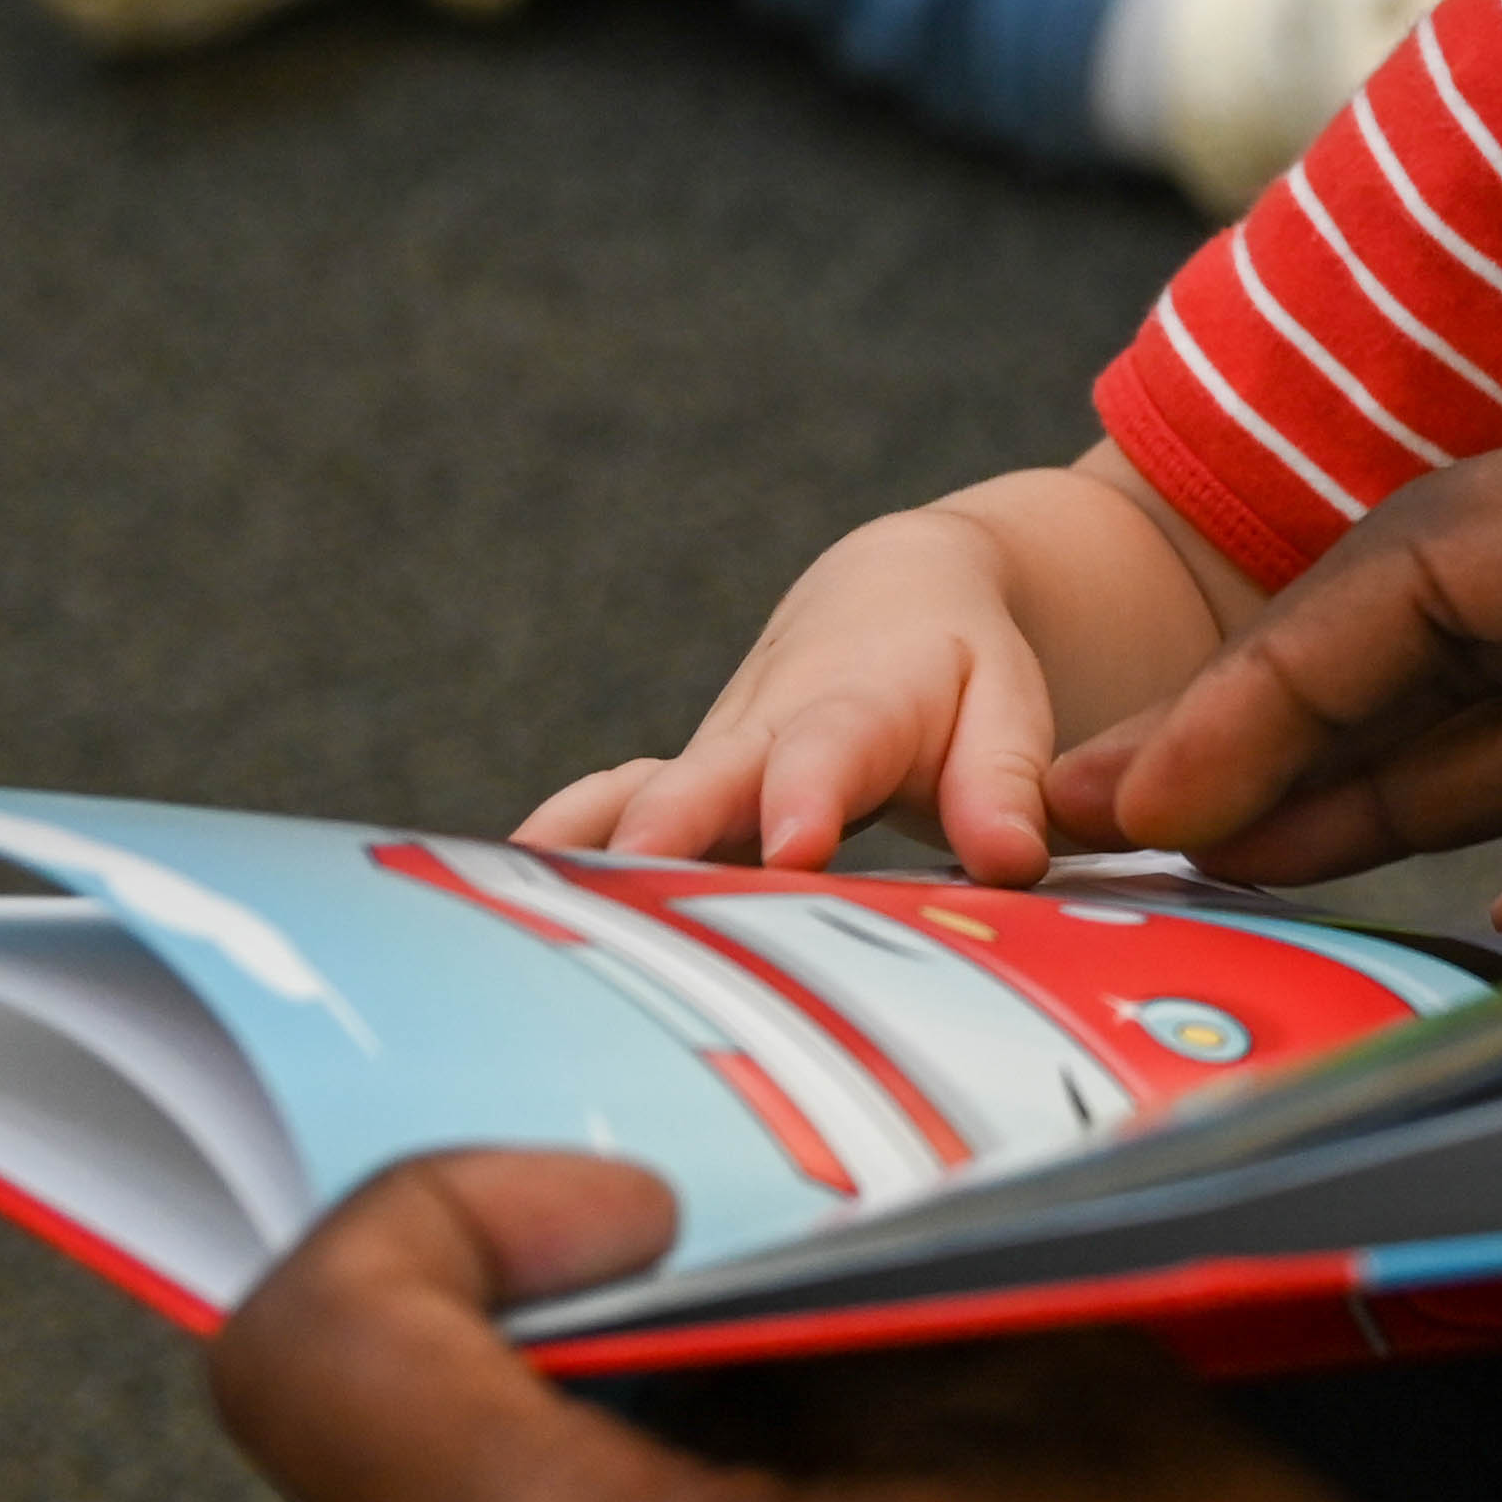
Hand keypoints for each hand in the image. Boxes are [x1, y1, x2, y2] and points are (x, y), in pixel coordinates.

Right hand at [533, 506, 1073, 880]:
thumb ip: (1003, 783)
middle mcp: (762, 732)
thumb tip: (1008, 859)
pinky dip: (555, 846)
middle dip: (668, 826)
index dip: (808, 793)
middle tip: (629, 874)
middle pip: (705, 778)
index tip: (794, 844)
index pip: (830, 749)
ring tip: (527, 902)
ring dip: (585, 847)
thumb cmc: (957, 668)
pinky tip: (493, 898)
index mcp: (858, 704)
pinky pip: (603, 814)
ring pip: (633, 801)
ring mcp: (707, 765)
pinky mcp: (674, 794)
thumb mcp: (1005, 709)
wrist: (890, 598)